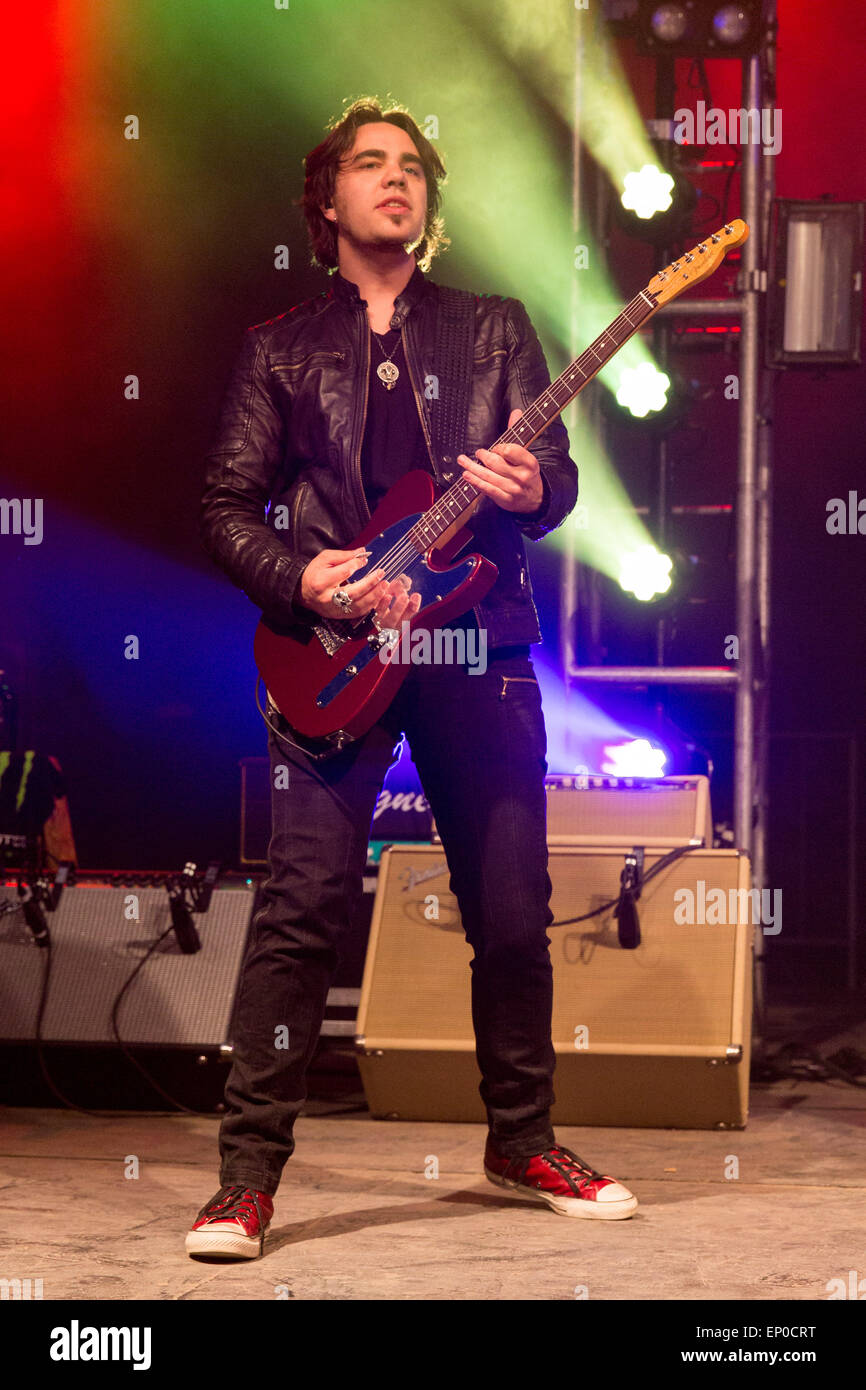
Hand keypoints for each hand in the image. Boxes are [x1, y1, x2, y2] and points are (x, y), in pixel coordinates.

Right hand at [299, 547, 421, 624]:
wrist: (302, 592)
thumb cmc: (314, 573)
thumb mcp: (324, 559)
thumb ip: (344, 556)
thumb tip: (363, 552)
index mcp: (321, 581)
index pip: (344, 573)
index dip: (356, 565)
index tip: (364, 560)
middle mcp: (328, 598)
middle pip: (353, 592)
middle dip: (370, 583)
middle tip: (381, 574)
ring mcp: (333, 609)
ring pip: (358, 606)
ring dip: (374, 596)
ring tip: (384, 586)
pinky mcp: (338, 615)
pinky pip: (357, 613)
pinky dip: (369, 606)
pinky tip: (378, 597)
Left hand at [457, 408, 543, 513]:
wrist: (535, 499)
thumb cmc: (527, 473)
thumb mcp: (526, 454)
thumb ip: (518, 433)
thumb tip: (516, 411)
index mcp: (530, 463)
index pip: (510, 450)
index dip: (499, 447)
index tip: (495, 448)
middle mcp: (522, 477)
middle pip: (496, 463)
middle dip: (483, 456)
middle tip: (478, 452)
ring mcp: (513, 490)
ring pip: (488, 475)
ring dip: (472, 467)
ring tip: (462, 460)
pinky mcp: (505, 500)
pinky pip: (486, 488)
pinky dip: (474, 481)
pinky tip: (466, 475)